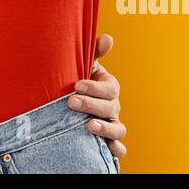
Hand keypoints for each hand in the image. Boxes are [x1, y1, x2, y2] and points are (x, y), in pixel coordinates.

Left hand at [68, 33, 127, 159]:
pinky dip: (116, 150)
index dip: (94, 87)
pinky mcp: (108, 140)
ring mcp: (112, 124)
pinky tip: (107, 150)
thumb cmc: (79, 80)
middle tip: (71, 102)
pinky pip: (118, 148)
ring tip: (89, 126)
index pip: (109, 88)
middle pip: (110, 108)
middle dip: (91, 105)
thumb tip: (108, 38)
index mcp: (109, 87)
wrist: (72, 101)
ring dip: (105, 129)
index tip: (76, 85)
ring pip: (118, 129)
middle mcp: (113, 106)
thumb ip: (94, 51)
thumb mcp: (85, 65)